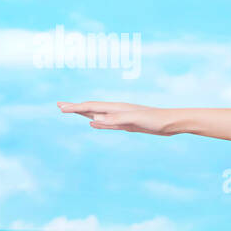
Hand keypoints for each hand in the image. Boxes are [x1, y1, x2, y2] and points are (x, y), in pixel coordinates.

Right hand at [58, 101, 172, 134]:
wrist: (172, 123)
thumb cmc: (156, 120)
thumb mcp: (135, 120)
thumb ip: (116, 119)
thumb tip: (96, 120)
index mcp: (117, 108)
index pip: (91, 106)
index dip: (75, 107)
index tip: (60, 108)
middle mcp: (117, 111)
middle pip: (91, 108)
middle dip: (75, 107)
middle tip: (59, 106)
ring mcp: (122, 117)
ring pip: (98, 115)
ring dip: (84, 113)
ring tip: (71, 111)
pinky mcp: (128, 124)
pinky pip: (107, 123)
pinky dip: (98, 123)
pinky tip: (93, 123)